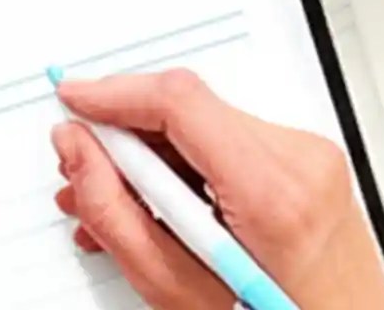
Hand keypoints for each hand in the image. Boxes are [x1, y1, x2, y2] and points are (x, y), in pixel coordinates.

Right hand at [51, 69, 383, 309]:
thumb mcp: (181, 293)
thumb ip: (117, 215)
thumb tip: (79, 151)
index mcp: (273, 192)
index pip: (178, 101)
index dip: (113, 93)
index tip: (73, 102)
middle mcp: (300, 159)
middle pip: (186, 105)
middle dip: (121, 131)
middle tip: (82, 168)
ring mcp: (310, 157)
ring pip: (201, 121)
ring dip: (148, 150)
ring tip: (113, 199)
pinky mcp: (306, 163)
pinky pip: (226, 140)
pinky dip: (182, 163)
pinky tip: (156, 201)